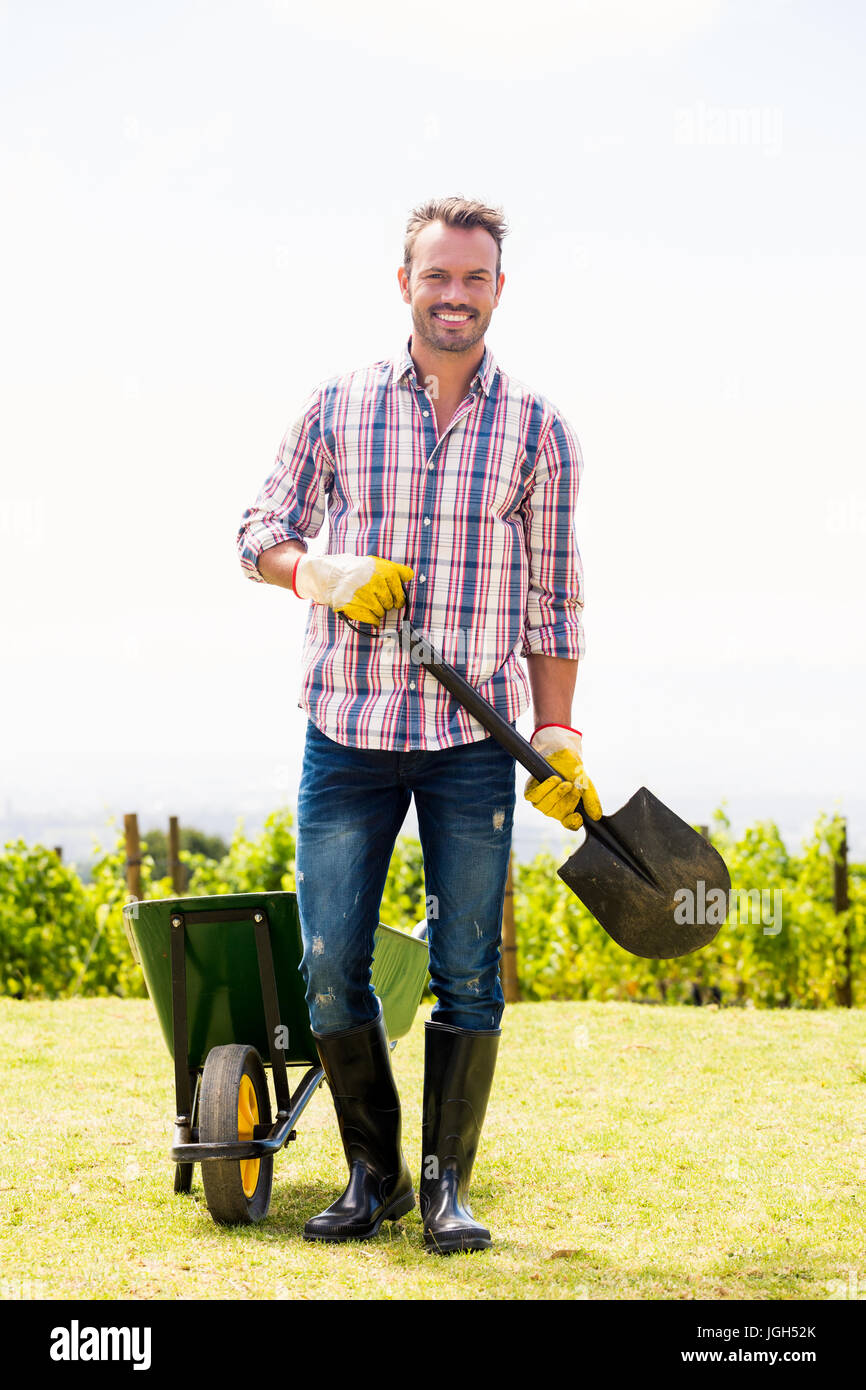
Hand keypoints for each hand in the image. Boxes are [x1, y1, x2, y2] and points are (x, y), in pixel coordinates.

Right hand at [294, 554, 413, 624]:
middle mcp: (375, 582)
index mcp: (383, 571)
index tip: (395, 600)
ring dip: (377, 611)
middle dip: (386, 605)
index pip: (399, 592)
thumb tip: (410, 576)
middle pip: (391, 603)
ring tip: (368, 604)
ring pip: (381, 612)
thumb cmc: (353, 570)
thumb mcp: (374, 563)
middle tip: (378, 601)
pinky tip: (367, 614)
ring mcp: (365, 595)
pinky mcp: (354, 606)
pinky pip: (371, 619)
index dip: (398, 598)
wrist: (327, 574)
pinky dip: (372, 620)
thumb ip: (394, 569)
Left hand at [523, 724, 601, 830]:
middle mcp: (554, 807)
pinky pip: (534, 797)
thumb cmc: (573, 769)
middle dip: (568, 801)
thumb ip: (591, 799)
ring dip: (556, 794)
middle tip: (574, 787)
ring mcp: (542, 801)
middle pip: (558, 814)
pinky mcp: (531, 791)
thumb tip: (597, 816)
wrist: (561, 752)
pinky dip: (544, 789)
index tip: (578, 817)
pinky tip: (554, 779)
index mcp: (568, 809)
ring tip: (565, 782)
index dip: (573, 823)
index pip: (569, 823)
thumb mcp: (585, 783)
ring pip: (545, 807)